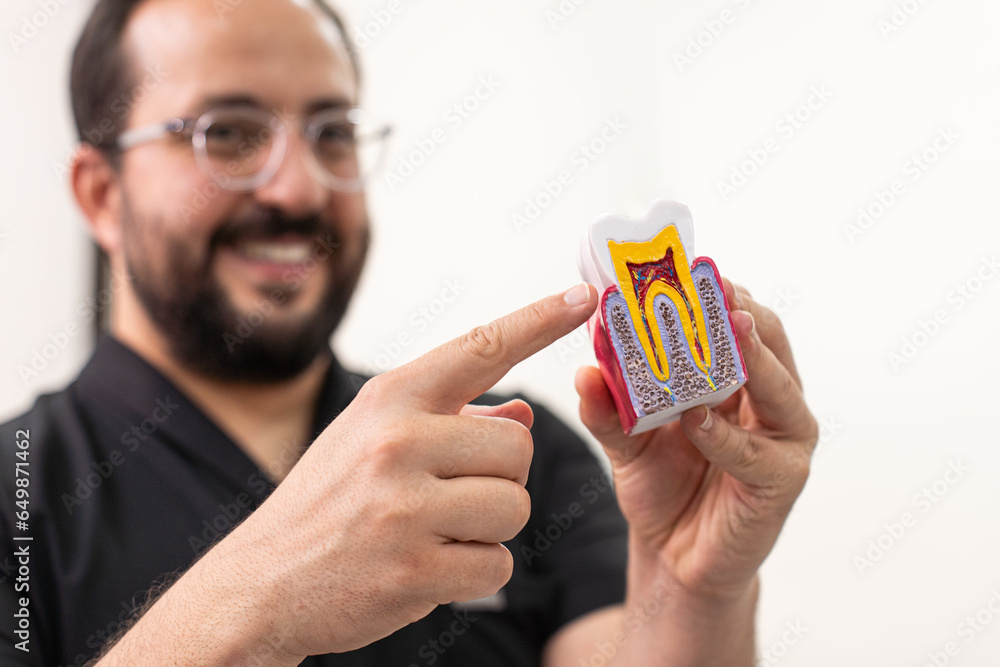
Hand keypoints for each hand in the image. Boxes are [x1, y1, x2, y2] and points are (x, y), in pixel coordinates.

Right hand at [226, 284, 598, 659]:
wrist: (262, 581)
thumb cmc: (330, 501)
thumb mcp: (373, 438)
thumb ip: (451, 420)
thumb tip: (524, 416)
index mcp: (390, 399)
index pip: (480, 348)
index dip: (538, 320)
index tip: (585, 296)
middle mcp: (397, 441)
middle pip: (519, 448)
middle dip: (502, 477)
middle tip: (453, 494)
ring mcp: (403, 507)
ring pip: (515, 507)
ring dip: (490, 526)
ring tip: (435, 531)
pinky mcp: (412, 570)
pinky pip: (497, 563)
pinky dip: (475, 570)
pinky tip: (428, 567)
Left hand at [575, 278, 816, 600]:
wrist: (676, 555)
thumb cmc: (662, 484)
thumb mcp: (625, 440)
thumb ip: (608, 409)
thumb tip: (585, 372)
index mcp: (735, 374)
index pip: (733, 317)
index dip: (711, 290)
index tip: (681, 266)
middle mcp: (768, 397)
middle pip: (766, 337)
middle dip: (737, 309)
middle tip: (711, 286)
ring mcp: (783, 438)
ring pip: (777, 385)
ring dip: (750, 356)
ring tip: (726, 330)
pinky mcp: (782, 480)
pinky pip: (755, 452)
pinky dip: (726, 435)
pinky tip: (699, 420)